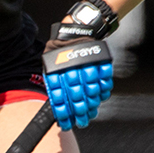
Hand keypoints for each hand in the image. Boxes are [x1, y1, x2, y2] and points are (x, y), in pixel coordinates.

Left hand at [44, 0, 118, 130]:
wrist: (78, 28)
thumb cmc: (61, 50)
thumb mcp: (50, 63)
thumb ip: (53, 82)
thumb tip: (55, 106)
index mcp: (57, 69)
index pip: (59, 95)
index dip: (62, 112)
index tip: (65, 123)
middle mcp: (71, 68)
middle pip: (75, 95)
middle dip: (78, 112)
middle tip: (80, 122)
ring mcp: (86, 64)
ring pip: (90, 89)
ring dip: (91, 104)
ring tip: (90, 114)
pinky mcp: (100, 60)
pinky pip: (103, 78)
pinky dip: (103, 90)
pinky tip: (100, 99)